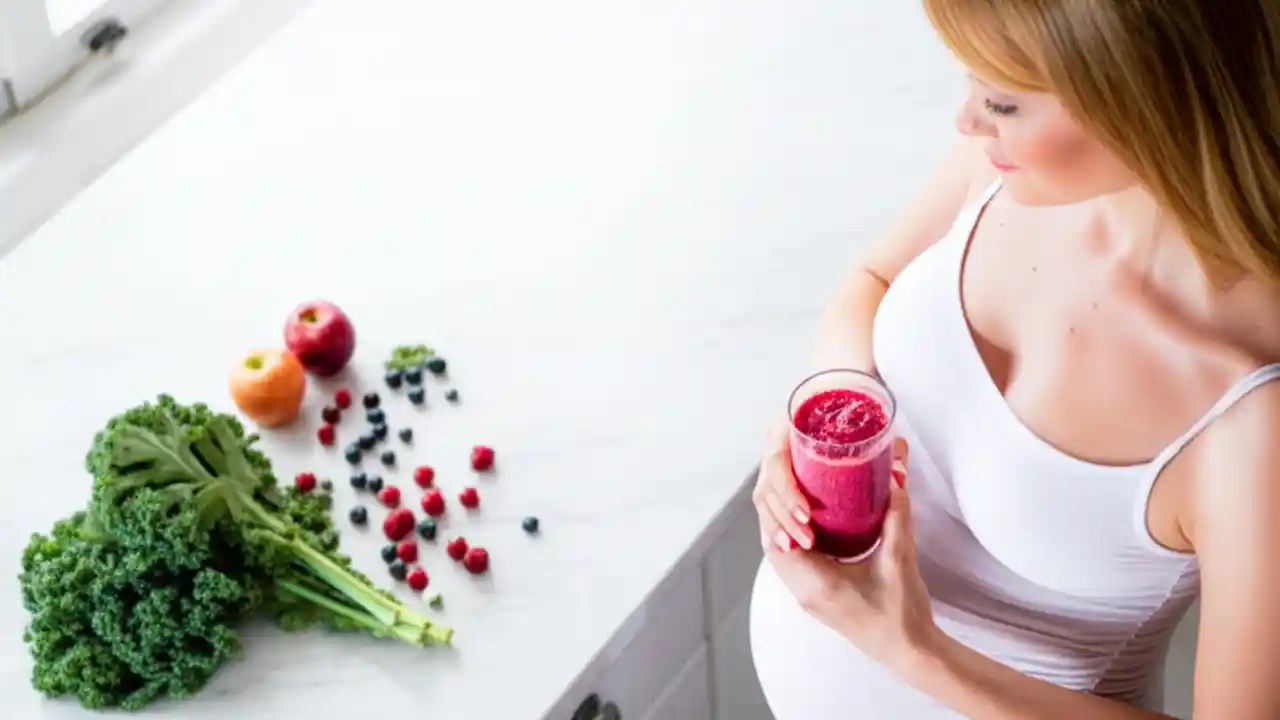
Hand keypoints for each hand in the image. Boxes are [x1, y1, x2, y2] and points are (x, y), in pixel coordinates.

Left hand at [753, 425, 939, 671]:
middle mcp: (804, 592)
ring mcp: (808, 598)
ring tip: (800, 501)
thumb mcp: (900, 558)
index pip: (777, 540)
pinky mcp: (817, 600)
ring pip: (780, 557)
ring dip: (784, 529)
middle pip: (772, 546)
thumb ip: (896, 514)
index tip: (793, 486)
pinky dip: (796, 543)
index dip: (779, 510)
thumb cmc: (903, 613)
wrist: (911, 652)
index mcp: (816, 583)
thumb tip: (894, 475)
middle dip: (777, 514)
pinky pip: (794, 566)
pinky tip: (814, 527)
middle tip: (793, 487)